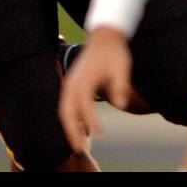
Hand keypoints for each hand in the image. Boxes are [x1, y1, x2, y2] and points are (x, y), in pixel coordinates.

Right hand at [58, 27, 132, 151]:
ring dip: (69, 127)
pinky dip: (71, 118)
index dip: (91, 121)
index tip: (101, 134)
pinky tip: (82, 128)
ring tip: (79, 144)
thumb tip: (122, 105)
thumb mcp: (122, 67)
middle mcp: (73, 82)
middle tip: (79, 149)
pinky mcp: (72, 83)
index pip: (84, 105)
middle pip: (66, 111)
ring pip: (64, 109)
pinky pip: (67, 104)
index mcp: (84, 79)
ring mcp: (70, 82)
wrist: (105, 36)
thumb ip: (120, 86)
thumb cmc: (115, 53)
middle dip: (71, 131)